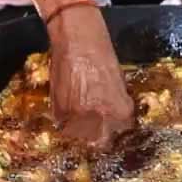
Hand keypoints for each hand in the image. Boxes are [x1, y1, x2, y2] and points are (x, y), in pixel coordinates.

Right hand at [46, 5, 134, 146]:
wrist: (78, 41)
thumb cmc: (101, 55)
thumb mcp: (118, 82)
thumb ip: (116, 104)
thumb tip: (114, 118)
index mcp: (120, 111)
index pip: (121, 132)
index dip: (115, 129)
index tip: (111, 126)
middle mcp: (101, 118)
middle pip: (100, 141)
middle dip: (98, 134)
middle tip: (93, 123)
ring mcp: (79, 117)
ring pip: (79, 135)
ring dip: (79, 128)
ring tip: (79, 115)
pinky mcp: (60, 112)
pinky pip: (63, 125)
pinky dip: (64, 119)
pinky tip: (68, 106)